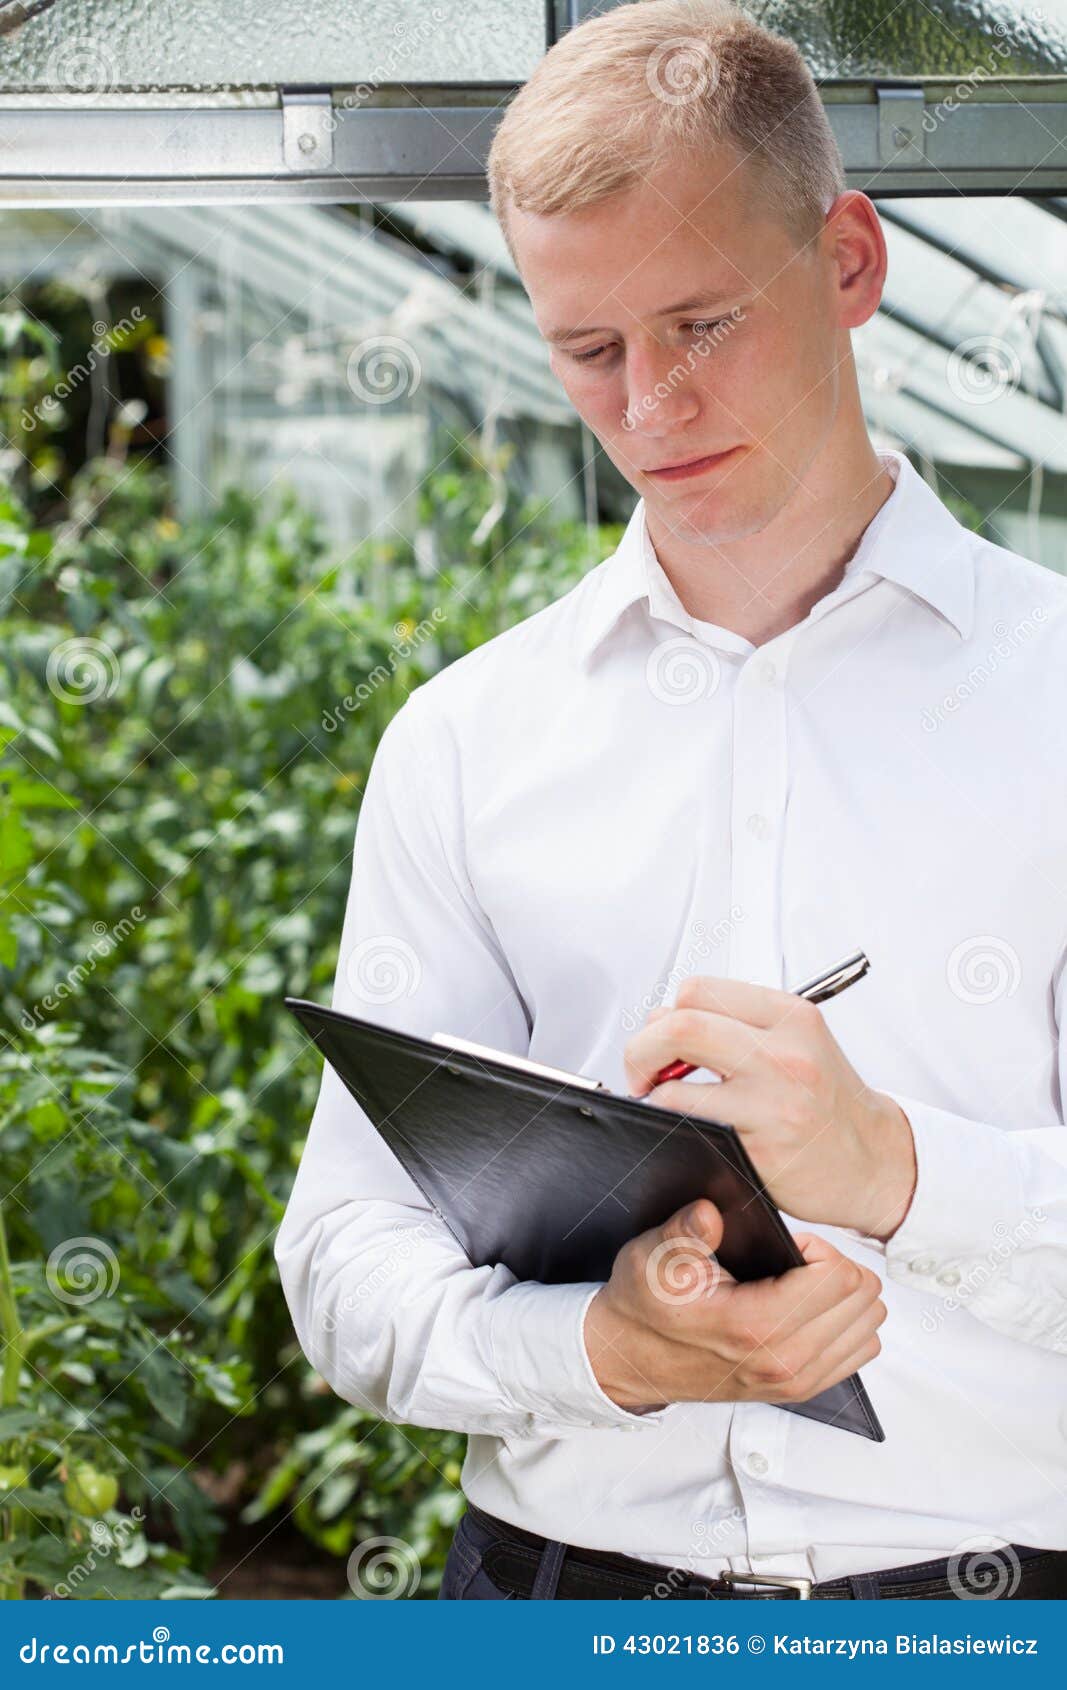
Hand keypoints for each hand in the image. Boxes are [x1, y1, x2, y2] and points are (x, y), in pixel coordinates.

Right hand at [583, 1197, 885, 1412]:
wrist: (630, 1359)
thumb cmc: (645, 1307)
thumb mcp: (653, 1258)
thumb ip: (685, 1232)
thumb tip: (709, 1212)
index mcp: (756, 1326)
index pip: (840, 1279)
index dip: (818, 1247)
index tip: (787, 1244)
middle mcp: (784, 1361)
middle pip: (864, 1302)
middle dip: (837, 1268)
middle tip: (797, 1260)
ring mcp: (795, 1382)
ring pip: (868, 1329)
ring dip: (846, 1298)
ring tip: (805, 1283)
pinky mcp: (798, 1390)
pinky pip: (858, 1354)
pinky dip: (846, 1325)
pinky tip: (811, 1308)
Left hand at [623, 978, 916, 1239]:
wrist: (876, 1161)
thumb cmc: (828, 1103)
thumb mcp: (798, 1042)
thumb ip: (737, 1024)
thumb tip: (661, 1022)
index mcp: (791, 1016)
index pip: (697, 991)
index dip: (665, 1015)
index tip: (662, 1039)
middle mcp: (784, 1053)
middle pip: (678, 1026)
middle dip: (641, 1049)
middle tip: (643, 1073)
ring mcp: (772, 1103)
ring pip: (672, 1088)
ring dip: (653, 1098)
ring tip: (665, 1106)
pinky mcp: (760, 1149)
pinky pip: (689, 1132)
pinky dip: (671, 1130)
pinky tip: (684, 1130)